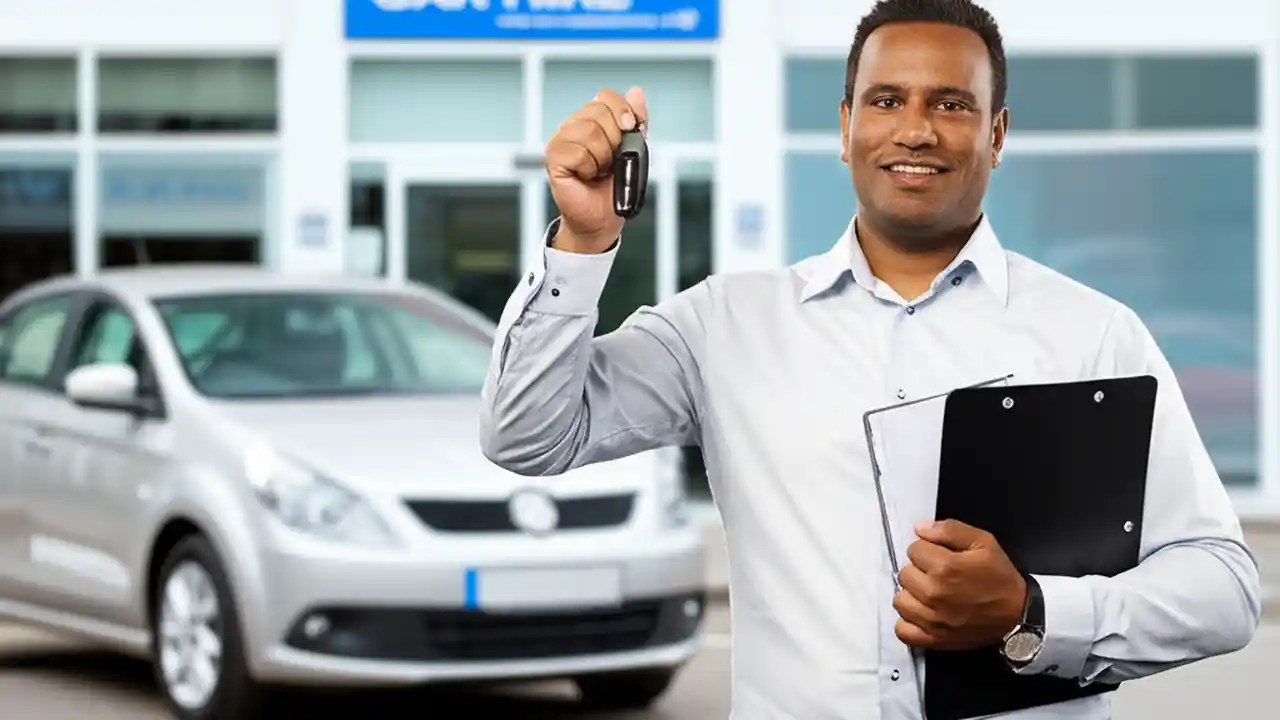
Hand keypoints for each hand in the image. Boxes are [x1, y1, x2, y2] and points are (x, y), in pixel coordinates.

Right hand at [545, 86, 648, 253]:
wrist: (603, 217)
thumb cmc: (614, 186)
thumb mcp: (634, 148)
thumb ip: (635, 121)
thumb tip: (636, 92)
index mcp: (591, 119)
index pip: (605, 96)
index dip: (622, 111)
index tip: (630, 129)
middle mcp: (573, 126)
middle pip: (598, 112)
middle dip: (615, 139)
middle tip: (611, 160)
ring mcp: (561, 141)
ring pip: (589, 132)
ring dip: (602, 157)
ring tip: (598, 170)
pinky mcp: (554, 159)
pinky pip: (578, 152)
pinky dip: (589, 168)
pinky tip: (585, 176)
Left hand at [893, 519, 1027, 650]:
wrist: (1017, 614)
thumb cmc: (999, 577)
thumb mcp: (983, 542)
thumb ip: (950, 530)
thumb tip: (920, 529)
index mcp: (945, 567)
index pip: (913, 549)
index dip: (928, 550)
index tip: (942, 556)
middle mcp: (933, 593)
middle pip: (904, 573)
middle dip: (919, 570)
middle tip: (939, 575)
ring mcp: (931, 620)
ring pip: (900, 600)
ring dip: (912, 595)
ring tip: (930, 594)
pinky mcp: (933, 639)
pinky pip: (903, 630)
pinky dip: (908, 622)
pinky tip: (922, 614)